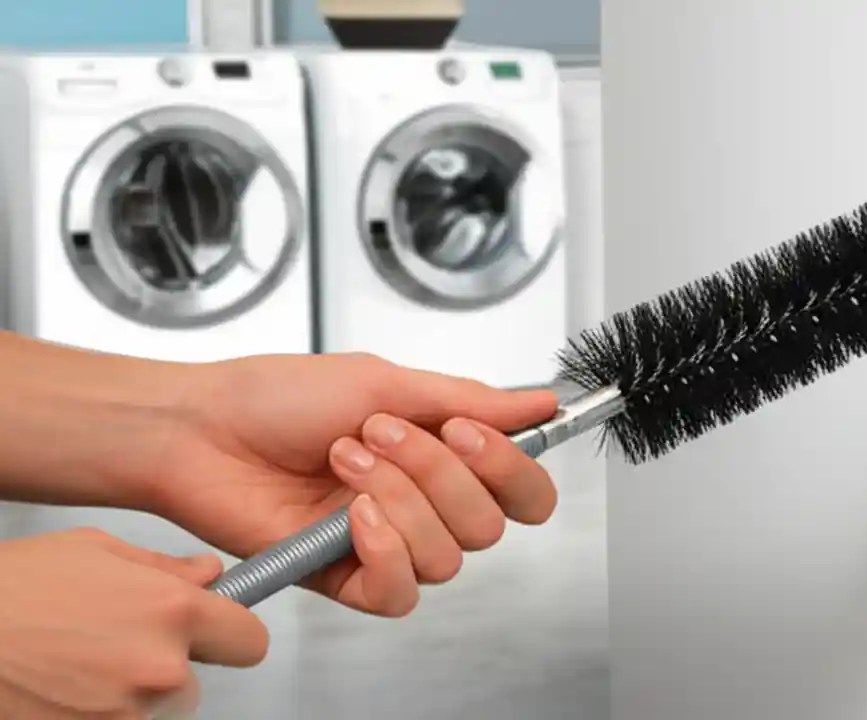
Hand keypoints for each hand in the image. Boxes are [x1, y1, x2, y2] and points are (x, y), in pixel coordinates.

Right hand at [0, 528, 266, 718]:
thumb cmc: (11, 591)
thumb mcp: (90, 551)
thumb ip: (161, 568)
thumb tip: (209, 575)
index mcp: (171, 612)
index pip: (250, 641)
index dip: (230, 636)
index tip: (211, 633)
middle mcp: (160, 668)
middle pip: (196, 683)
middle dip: (168, 667)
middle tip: (113, 647)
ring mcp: (127, 715)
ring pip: (155, 710)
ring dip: (128, 696)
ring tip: (76, 667)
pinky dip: (97, 714)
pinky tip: (62, 692)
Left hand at [143, 352, 560, 616]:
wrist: (200, 427)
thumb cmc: (279, 396)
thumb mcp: (386, 381)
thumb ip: (471, 401)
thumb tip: (542, 402)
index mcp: (443, 456)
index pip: (522, 490)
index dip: (511, 467)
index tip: (466, 430)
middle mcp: (424, 503)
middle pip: (491, 525)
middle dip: (440, 473)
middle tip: (382, 432)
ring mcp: (387, 542)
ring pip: (448, 556)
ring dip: (399, 499)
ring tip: (344, 460)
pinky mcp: (346, 578)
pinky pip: (401, 593)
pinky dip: (385, 551)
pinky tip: (349, 518)